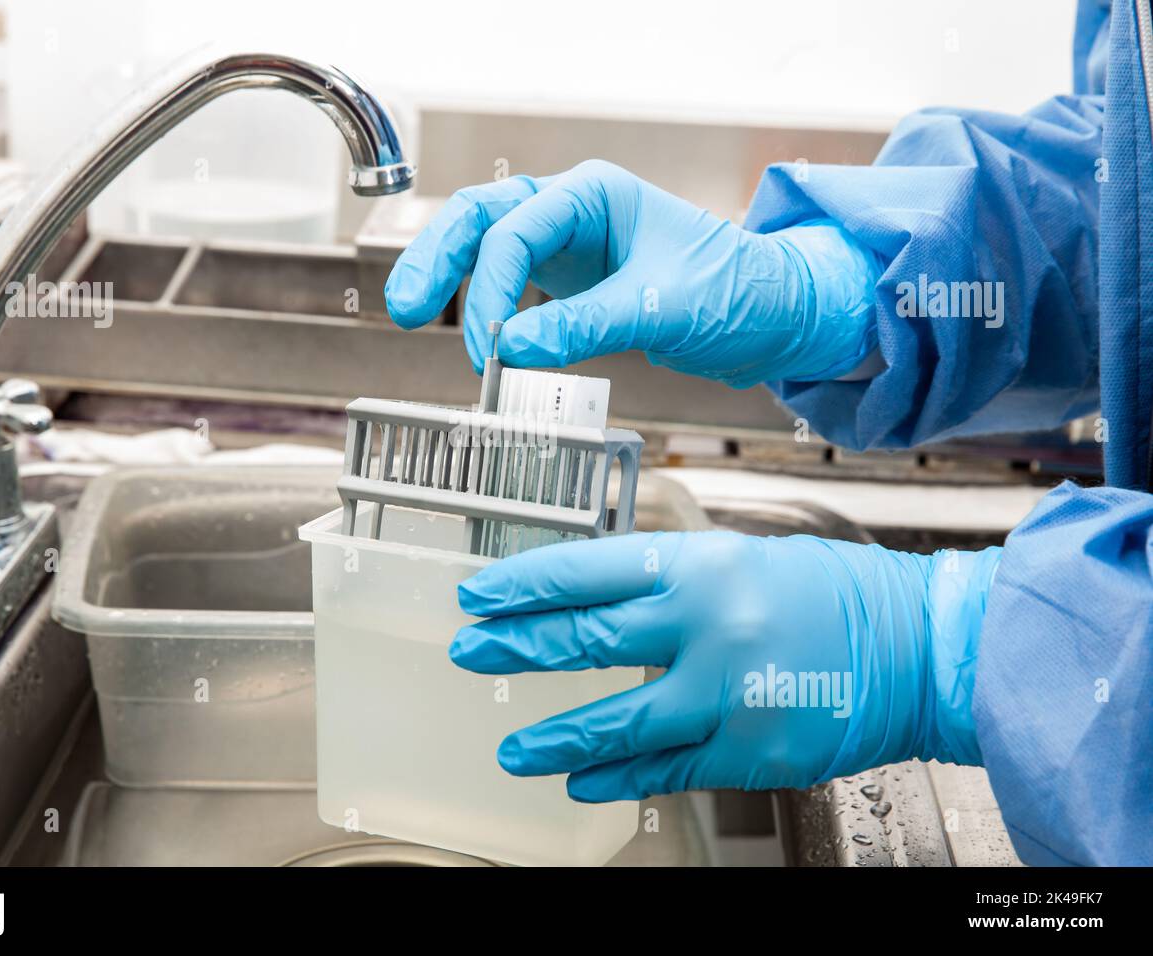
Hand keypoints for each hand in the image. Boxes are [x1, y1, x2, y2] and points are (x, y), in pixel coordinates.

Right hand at [385, 160, 879, 386]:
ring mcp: (567, 245)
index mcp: (595, 194)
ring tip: (409, 311)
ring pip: (484, 246)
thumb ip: (587, 325)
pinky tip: (467, 333)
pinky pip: (508, 284)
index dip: (492, 287)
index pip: (516, 229)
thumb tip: (515, 349)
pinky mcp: (568, 282)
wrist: (776, 315)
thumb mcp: (663, 306)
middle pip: (480, 218)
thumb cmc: (739, 290)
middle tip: (405, 306)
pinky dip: (482, 305)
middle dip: (438, 258)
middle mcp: (572, 210)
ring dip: (448, 276)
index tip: (490, 343)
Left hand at [451, 531, 998, 800]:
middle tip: (472, 652)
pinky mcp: (749, 751)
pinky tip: (582, 781)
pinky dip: (617, 776)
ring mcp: (727, 695)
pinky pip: (666, 768)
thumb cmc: (833, 595)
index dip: (526, 584)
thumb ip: (670, 582)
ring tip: (511, 748)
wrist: (921, 648)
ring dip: (555, 737)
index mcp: (704, 566)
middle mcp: (708, 626)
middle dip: (519, 647)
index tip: (481, 594)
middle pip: (588, 640)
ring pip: (617, 722)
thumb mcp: (744, 559)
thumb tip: (592, 602)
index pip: (590, 570)